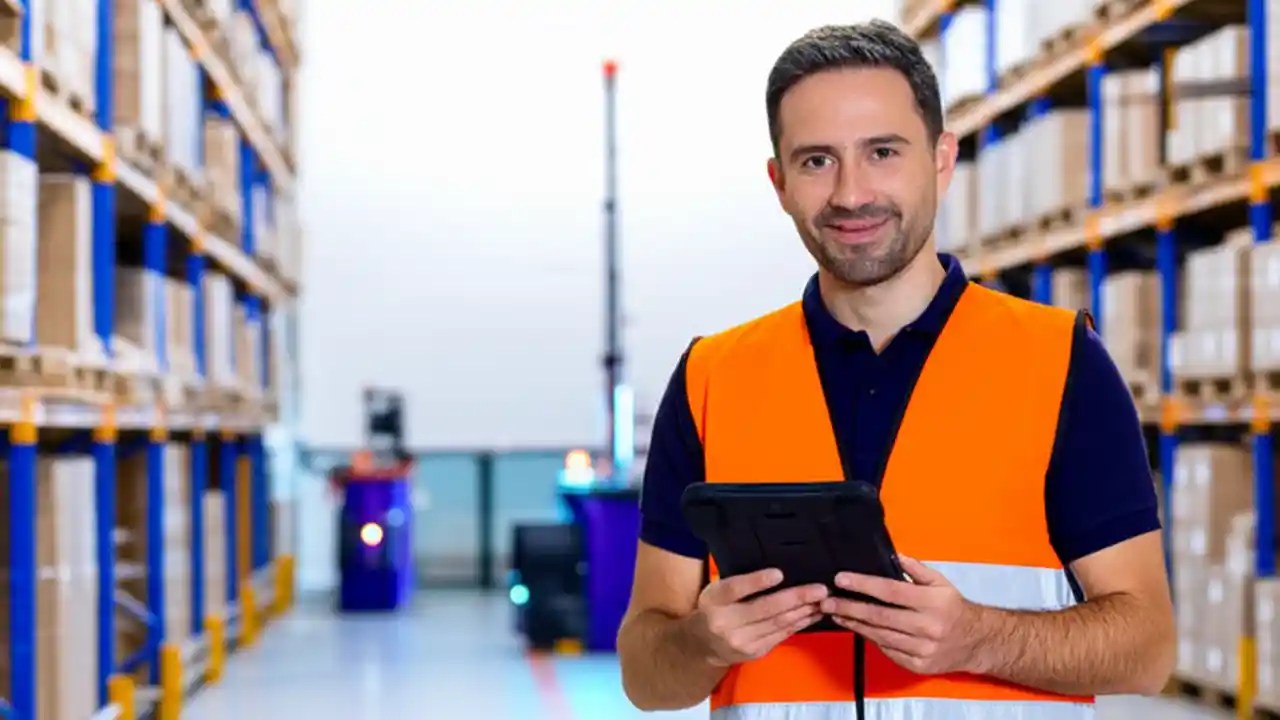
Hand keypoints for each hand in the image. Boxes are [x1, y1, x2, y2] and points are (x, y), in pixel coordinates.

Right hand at [687, 568, 827, 666]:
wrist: (701, 645)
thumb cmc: (714, 608)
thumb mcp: (716, 590)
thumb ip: (740, 583)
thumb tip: (779, 572)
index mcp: (714, 600)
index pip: (735, 589)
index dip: (756, 581)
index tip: (779, 573)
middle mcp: (726, 622)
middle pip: (764, 609)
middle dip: (795, 598)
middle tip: (820, 589)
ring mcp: (741, 641)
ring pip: (778, 624)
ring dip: (804, 611)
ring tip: (822, 601)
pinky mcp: (754, 652)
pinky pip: (781, 635)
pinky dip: (799, 624)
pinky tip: (812, 614)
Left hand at [820, 556, 984, 675]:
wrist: (976, 643)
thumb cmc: (953, 608)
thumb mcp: (940, 582)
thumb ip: (916, 569)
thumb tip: (894, 556)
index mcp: (932, 602)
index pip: (890, 591)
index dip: (863, 585)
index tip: (841, 579)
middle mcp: (927, 627)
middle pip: (879, 617)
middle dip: (849, 608)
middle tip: (826, 601)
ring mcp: (922, 649)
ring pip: (879, 636)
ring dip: (854, 624)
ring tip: (835, 614)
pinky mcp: (918, 665)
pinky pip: (888, 651)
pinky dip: (870, 639)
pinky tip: (857, 629)